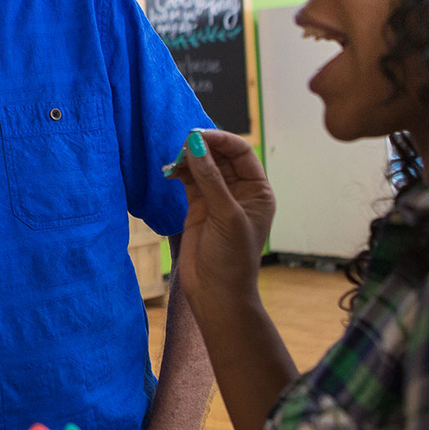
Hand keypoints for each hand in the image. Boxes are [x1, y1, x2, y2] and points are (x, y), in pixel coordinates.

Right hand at [172, 129, 275, 318]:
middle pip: (221, 156)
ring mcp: (218, 199)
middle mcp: (239, 191)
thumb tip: (195, 144)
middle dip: (203, 147)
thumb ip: (210, 178)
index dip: (221, 140)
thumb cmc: (231, 258)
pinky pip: (190, 180)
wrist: (215, 294)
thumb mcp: (225, 215)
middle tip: (181, 146)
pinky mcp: (199, 207)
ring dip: (189, 159)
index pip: (241, 152)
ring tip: (175, 160)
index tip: (197, 136)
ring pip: (204, 166)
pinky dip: (180, 172)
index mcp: (257, 191)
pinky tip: (171, 171)